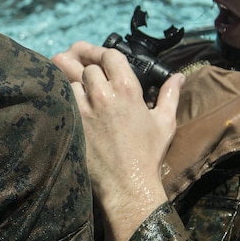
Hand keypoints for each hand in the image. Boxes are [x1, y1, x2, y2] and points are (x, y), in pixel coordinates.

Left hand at [52, 41, 183, 240]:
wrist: (128, 185)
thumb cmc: (148, 155)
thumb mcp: (165, 122)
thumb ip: (170, 94)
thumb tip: (179, 76)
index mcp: (127, 89)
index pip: (109, 55)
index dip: (105, 55)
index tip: (104, 63)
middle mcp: (103, 94)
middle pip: (86, 66)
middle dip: (88, 69)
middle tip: (88, 75)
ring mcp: (84, 108)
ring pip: (68, 78)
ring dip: (71, 80)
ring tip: (75, 86)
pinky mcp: (71, 123)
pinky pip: (60, 98)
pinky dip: (62, 96)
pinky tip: (66, 100)